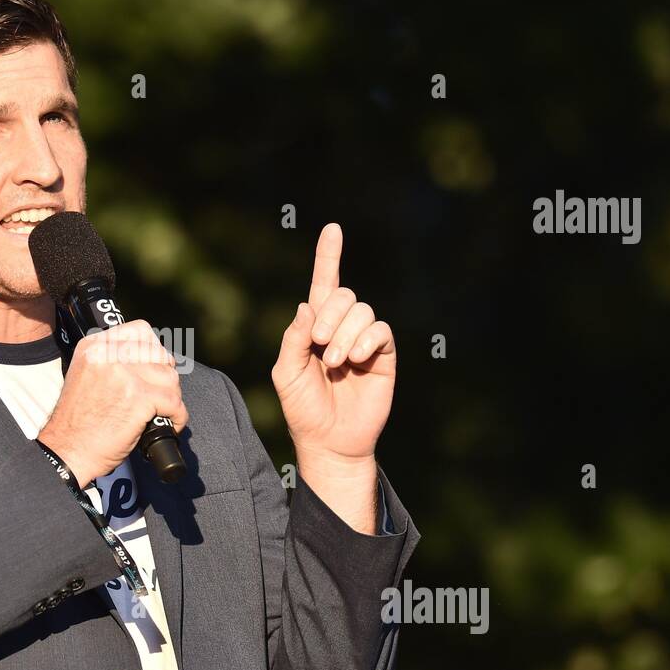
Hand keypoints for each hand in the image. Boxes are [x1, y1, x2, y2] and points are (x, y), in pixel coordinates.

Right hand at [38, 320, 187, 485]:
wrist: (68, 451)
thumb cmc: (77, 423)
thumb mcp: (86, 376)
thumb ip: (111, 362)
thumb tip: (148, 361)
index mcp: (94, 346)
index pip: (140, 330)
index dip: (154, 351)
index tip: (154, 368)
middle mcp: (107, 355)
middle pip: (159, 354)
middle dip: (164, 376)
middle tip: (159, 395)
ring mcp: (124, 375)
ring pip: (170, 378)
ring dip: (171, 397)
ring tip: (161, 412)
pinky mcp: (139, 398)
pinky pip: (174, 402)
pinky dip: (178, 417)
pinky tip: (170, 424)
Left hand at [272, 222, 395, 470]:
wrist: (329, 441)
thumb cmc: (303, 408)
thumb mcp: (285, 372)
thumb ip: (294, 338)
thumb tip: (308, 305)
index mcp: (315, 327)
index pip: (323, 285)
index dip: (328, 256)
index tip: (332, 229)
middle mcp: (341, 328)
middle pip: (343, 295)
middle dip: (328, 315)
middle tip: (318, 344)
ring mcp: (364, 340)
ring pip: (362, 311)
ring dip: (344, 334)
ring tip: (334, 363)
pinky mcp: (383, 355)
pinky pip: (380, 330)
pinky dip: (365, 340)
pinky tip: (355, 359)